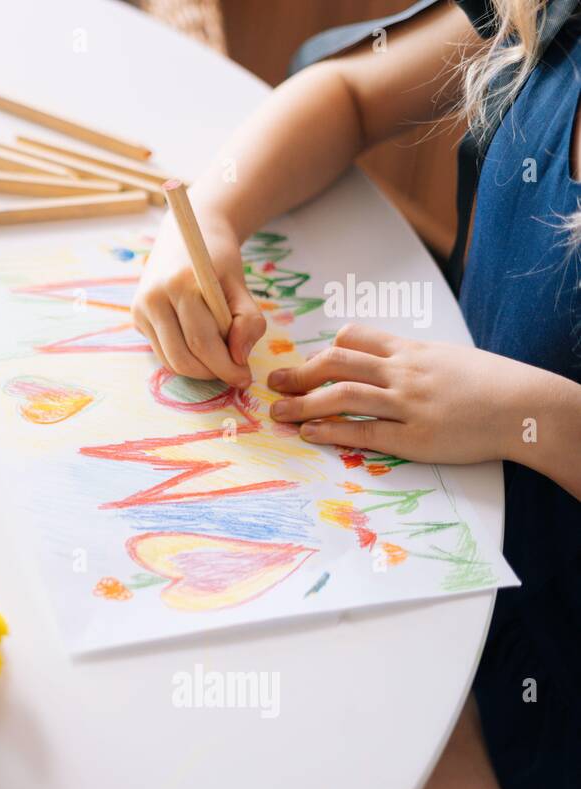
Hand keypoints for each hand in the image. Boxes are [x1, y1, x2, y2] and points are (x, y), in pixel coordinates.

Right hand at [133, 205, 266, 387]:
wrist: (187, 234)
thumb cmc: (218, 260)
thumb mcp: (241, 286)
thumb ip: (248, 321)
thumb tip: (239, 358)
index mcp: (181, 284)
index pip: (202, 341)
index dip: (226, 366)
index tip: (245, 377)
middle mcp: (154, 297)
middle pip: (182, 357)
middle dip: (212, 373)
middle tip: (235, 373)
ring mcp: (141, 308)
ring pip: (170, 360)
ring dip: (198, 370)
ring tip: (220, 361)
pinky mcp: (137, 317)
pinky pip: (162, 352)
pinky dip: (184, 359)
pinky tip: (202, 350)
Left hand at [267, 323, 535, 464]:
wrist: (528, 408)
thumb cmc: (491, 383)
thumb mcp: (448, 357)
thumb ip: (413, 358)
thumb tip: (383, 361)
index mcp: (411, 350)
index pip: (355, 337)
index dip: (325, 348)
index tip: (310, 362)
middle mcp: (404, 372)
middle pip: (338, 363)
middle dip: (300, 373)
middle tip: (274, 383)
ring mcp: (408, 404)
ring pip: (343, 396)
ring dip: (304, 403)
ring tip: (278, 413)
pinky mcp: (415, 437)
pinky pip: (364, 432)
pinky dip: (332, 431)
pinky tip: (310, 432)